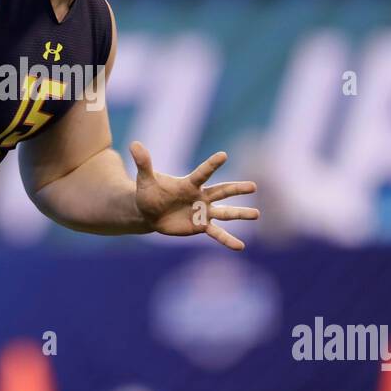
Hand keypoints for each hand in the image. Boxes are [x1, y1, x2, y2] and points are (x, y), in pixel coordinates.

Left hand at [130, 142, 258, 250]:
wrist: (149, 212)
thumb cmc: (149, 192)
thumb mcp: (145, 179)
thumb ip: (144, 163)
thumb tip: (134, 144)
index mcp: (189, 184)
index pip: (203, 173)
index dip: (212, 164)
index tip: (224, 155)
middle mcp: (201, 196)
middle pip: (222, 191)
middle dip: (236, 189)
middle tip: (253, 186)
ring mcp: (203, 212)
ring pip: (225, 212)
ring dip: (240, 214)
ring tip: (256, 214)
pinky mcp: (201, 226)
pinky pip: (217, 233)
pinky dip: (228, 240)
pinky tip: (241, 247)